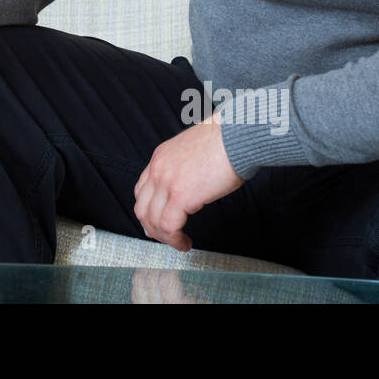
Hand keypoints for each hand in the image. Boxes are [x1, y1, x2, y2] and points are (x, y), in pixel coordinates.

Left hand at [132, 109, 245, 250]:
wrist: (237, 135)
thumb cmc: (226, 140)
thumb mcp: (194, 150)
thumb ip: (185, 166)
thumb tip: (193, 184)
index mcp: (161, 156)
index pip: (143, 189)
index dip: (149, 209)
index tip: (157, 221)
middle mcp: (158, 168)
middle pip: (142, 207)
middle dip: (152, 228)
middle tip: (166, 237)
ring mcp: (167, 182)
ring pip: (152, 220)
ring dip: (164, 237)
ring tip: (179, 243)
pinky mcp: (181, 195)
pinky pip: (169, 226)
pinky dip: (175, 240)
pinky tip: (185, 242)